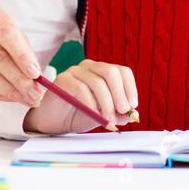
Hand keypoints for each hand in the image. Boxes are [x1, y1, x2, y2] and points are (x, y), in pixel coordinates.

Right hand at [0, 5, 42, 106]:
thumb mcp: (9, 30)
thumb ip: (23, 49)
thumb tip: (37, 77)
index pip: (6, 34)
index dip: (22, 55)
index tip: (36, 74)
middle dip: (19, 80)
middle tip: (36, 94)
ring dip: (10, 91)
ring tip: (28, 99)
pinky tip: (11, 98)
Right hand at [24, 60, 138, 133]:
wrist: (55, 122)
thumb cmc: (80, 114)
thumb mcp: (104, 115)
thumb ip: (118, 114)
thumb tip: (133, 115)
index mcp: (103, 71)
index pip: (122, 72)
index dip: (130, 88)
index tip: (132, 106)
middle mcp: (90, 67)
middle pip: (111, 72)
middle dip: (120, 93)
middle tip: (124, 111)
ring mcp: (76, 71)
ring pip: (98, 82)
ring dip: (106, 103)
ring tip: (108, 119)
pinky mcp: (63, 79)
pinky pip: (81, 89)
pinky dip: (91, 104)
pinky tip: (94, 115)